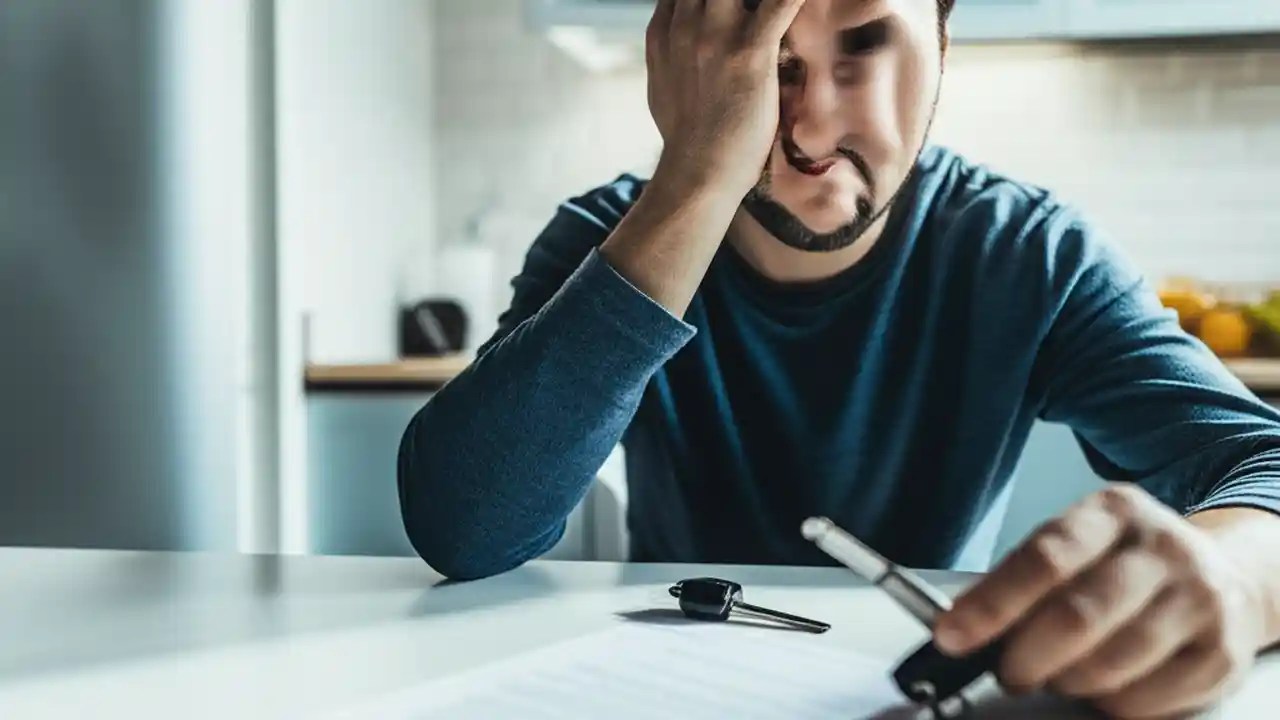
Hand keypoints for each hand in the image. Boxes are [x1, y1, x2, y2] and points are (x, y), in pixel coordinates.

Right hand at [645, 0, 805, 197]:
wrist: (697, 174)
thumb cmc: (686, 139)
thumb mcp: (663, 86)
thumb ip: (673, 53)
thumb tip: (681, 46)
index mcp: (664, 31)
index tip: (737, 9)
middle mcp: (685, 25)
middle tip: (760, 15)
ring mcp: (715, 35)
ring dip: (769, 0)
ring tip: (784, 12)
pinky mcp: (749, 52)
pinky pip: (781, 4)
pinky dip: (798, 1)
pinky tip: (809, 4)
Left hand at [934, 485, 1269, 718]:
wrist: (1226, 577)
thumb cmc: (1126, 565)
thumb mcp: (1080, 544)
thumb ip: (1025, 576)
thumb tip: (962, 624)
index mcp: (1113, 512)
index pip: (1044, 558)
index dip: (991, 603)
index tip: (952, 635)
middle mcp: (1161, 549)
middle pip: (1077, 617)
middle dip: (1025, 656)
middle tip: (1008, 671)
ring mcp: (1197, 600)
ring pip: (1109, 666)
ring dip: (1065, 682)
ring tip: (1055, 674)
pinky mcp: (1219, 654)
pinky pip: (1143, 701)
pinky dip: (1107, 704)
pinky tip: (1101, 686)